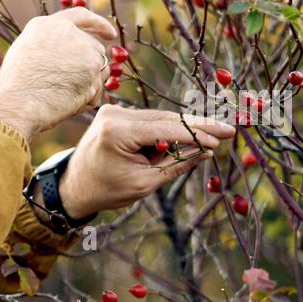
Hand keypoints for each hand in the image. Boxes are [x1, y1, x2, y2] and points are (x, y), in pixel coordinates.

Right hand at [0, 7, 117, 142]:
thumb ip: (47, 46)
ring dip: (88, 84)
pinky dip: (86, 100)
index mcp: (48, 25)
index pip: (81, 16)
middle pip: (94, 47)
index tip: (110, 34)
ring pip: (99, 69)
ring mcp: (84, 49)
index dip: (98, 24)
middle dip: (90, 66)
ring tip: (62, 98)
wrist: (17, 104)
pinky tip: (66, 105)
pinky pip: (96, 90)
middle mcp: (69, 32)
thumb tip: (64, 53)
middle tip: (75, 87)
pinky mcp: (94, 69)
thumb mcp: (24, 54)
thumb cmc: (14, 88)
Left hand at [58, 106, 235, 216]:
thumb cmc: (106, 190)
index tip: (222, 139)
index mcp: (117, 132)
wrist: (74, 186)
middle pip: (166, 118)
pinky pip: (149, 121)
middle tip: (229, 130)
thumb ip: (175, 165)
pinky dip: (166, 131)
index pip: (167, 128)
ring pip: (160, 119)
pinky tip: (184, 140)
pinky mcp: (115, 113)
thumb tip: (206, 150)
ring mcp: (113, 111)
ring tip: (206, 142)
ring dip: (181, 132)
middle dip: (198, 127)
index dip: (197, 134)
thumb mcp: (144, 183)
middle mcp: (115, 114)